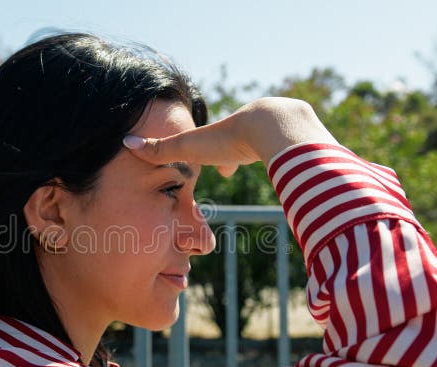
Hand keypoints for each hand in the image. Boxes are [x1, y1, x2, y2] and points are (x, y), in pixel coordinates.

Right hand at [123, 97, 337, 176]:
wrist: (278, 130)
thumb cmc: (233, 139)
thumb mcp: (194, 147)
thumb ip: (163, 150)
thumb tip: (126, 143)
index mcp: (238, 123)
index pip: (227, 141)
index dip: (224, 159)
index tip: (225, 172)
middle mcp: (264, 119)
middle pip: (252, 140)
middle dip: (246, 155)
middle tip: (245, 169)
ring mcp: (290, 126)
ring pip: (279, 144)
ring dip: (271, 158)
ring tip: (276, 174)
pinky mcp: (310, 138)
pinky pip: (303, 152)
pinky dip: (295, 163)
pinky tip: (299, 176)